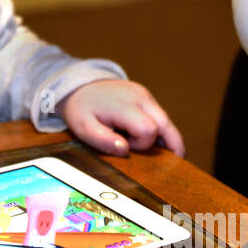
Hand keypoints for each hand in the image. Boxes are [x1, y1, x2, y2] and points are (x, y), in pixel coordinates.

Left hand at [58, 79, 185, 157]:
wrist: (79, 86)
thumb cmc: (81, 109)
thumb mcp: (83, 127)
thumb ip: (102, 140)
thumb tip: (125, 150)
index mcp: (124, 105)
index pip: (148, 129)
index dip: (141, 144)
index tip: (125, 146)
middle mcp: (140, 97)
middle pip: (166, 125)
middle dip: (166, 145)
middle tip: (164, 161)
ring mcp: (145, 94)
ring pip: (167, 120)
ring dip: (164, 137)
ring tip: (158, 152)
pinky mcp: (146, 95)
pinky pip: (160, 115)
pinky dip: (159, 129)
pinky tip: (146, 138)